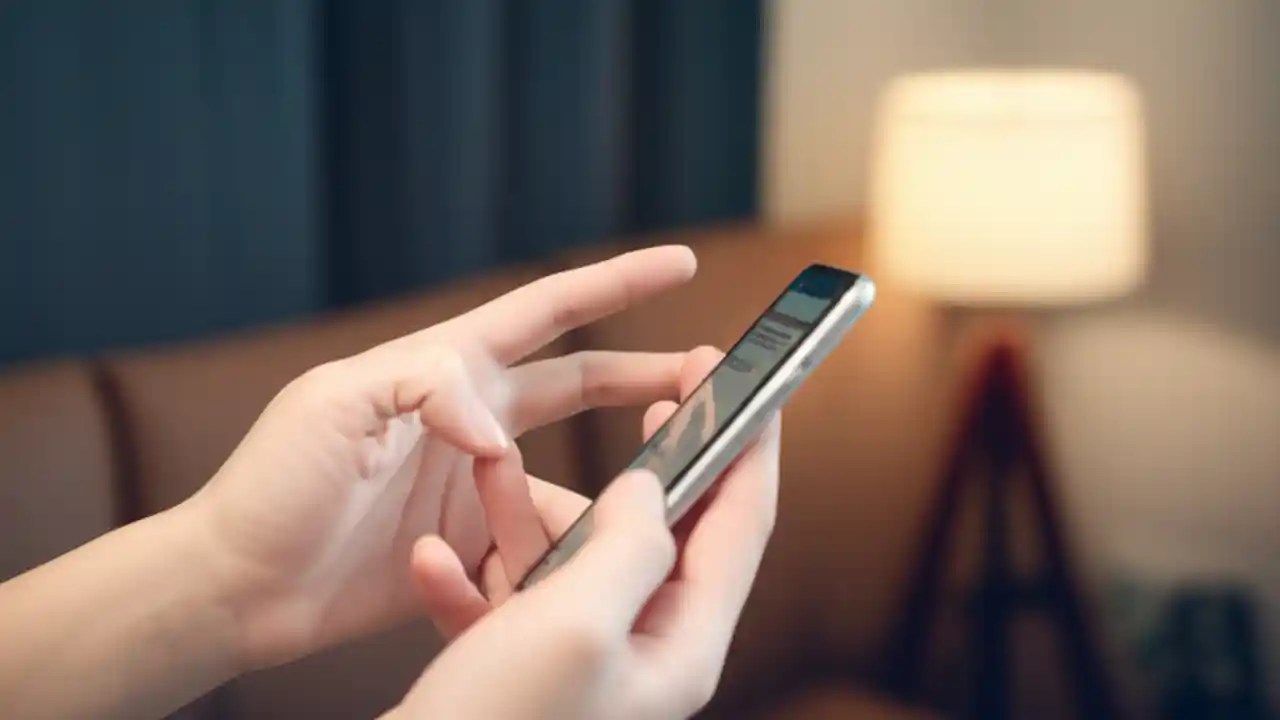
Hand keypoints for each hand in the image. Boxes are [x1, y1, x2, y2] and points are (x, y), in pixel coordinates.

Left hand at [184, 246, 697, 670]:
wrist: (238, 585)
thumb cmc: (272, 482)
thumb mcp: (334, 404)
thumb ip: (425, 388)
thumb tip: (498, 431)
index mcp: (447, 369)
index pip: (549, 312)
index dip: (616, 285)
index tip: (680, 264)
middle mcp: (472, 422)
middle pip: (583, 386)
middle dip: (648, 380)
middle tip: (710, 385)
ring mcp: (474, 485)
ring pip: (568, 480)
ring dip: (594, 501)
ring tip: (614, 526)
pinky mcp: (470, 547)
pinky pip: (535, 548)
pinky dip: (548, 561)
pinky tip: (545, 581)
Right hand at [394, 347, 780, 719]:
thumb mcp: (577, 622)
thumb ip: (632, 544)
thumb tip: (651, 492)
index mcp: (679, 648)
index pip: (742, 527)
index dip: (751, 448)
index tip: (748, 385)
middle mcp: (641, 657)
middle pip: (667, 537)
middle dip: (656, 467)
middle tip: (663, 401)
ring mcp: (583, 667)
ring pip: (577, 559)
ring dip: (530, 515)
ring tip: (487, 475)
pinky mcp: (524, 674)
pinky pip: (511, 600)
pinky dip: (476, 573)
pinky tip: (435, 560)